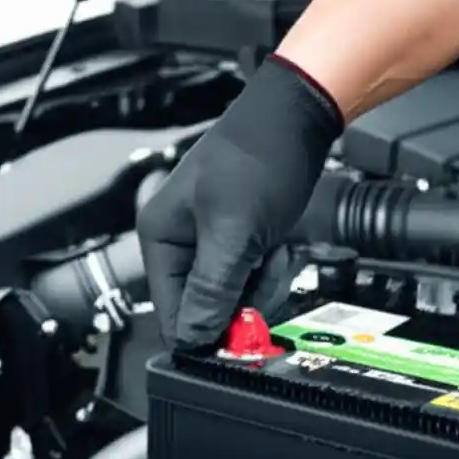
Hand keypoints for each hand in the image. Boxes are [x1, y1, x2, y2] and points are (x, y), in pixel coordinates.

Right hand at [137, 56, 341, 347]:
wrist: (297, 121)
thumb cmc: (258, 159)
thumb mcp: (233, 231)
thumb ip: (212, 288)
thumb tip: (193, 337)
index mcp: (161, 238)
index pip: (170, 312)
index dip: (204, 331)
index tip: (239, 336)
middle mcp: (180, 244)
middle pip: (205, 309)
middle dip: (242, 299)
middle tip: (264, 269)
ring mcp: (212, 244)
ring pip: (235, 298)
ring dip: (263, 283)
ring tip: (273, 250)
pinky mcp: (241, 243)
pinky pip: (254, 279)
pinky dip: (272, 270)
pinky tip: (280, 247)